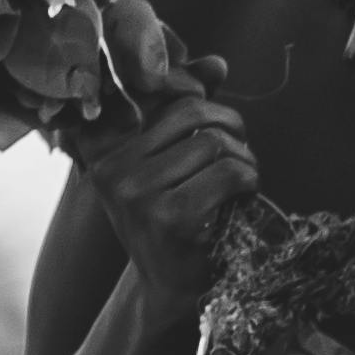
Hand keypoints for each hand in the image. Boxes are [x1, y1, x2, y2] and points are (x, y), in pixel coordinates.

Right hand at [69, 9, 263, 332]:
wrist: (168, 290)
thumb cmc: (171, 223)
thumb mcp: (166, 167)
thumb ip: (186, 115)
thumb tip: (218, 64)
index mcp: (105, 154)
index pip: (166, 100)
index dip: (203, 101)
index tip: (216, 126)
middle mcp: (114, 171)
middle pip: (194, 115)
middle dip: (231, 129)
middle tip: (241, 153)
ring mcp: (140, 195)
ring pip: (214, 143)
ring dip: (244, 159)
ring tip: (243, 179)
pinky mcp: (172, 218)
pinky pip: (229, 172)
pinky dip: (249, 179)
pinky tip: (245, 195)